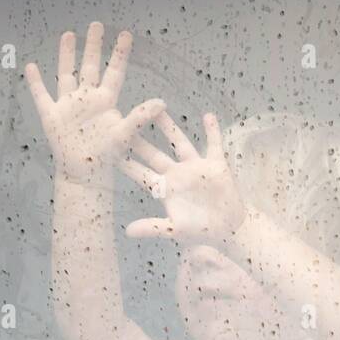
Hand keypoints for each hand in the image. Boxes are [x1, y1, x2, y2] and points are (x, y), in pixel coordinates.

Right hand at [24, 22, 164, 184]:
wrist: (83, 173)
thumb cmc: (106, 157)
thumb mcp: (124, 135)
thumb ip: (140, 117)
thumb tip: (162, 102)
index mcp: (105, 101)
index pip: (114, 71)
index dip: (119, 54)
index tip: (126, 35)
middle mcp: (87, 99)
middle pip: (90, 66)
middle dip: (93, 46)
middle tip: (96, 25)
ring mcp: (69, 105)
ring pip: (67, 74)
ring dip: (66, 55)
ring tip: (68, 35)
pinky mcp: (52, 115)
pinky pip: (41, 95)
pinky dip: (35, 82)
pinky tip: (31, 67)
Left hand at [120, 111, 246, 243]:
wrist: (228, 230)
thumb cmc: (201, 232)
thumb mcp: (175, 230)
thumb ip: (152, 228)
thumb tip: (127, 232)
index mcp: (165, 190)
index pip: (141, 173)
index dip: (126, 163)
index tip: (110, 150)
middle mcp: (177, 175)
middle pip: (155, 154)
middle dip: (140, 139)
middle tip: (124, 121)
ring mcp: (196, 168)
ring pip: (180, 142)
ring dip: (170, 127)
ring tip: (158, 108)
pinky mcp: (216, 165)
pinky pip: (214, 144)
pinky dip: (213, 131)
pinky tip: (207, 115)